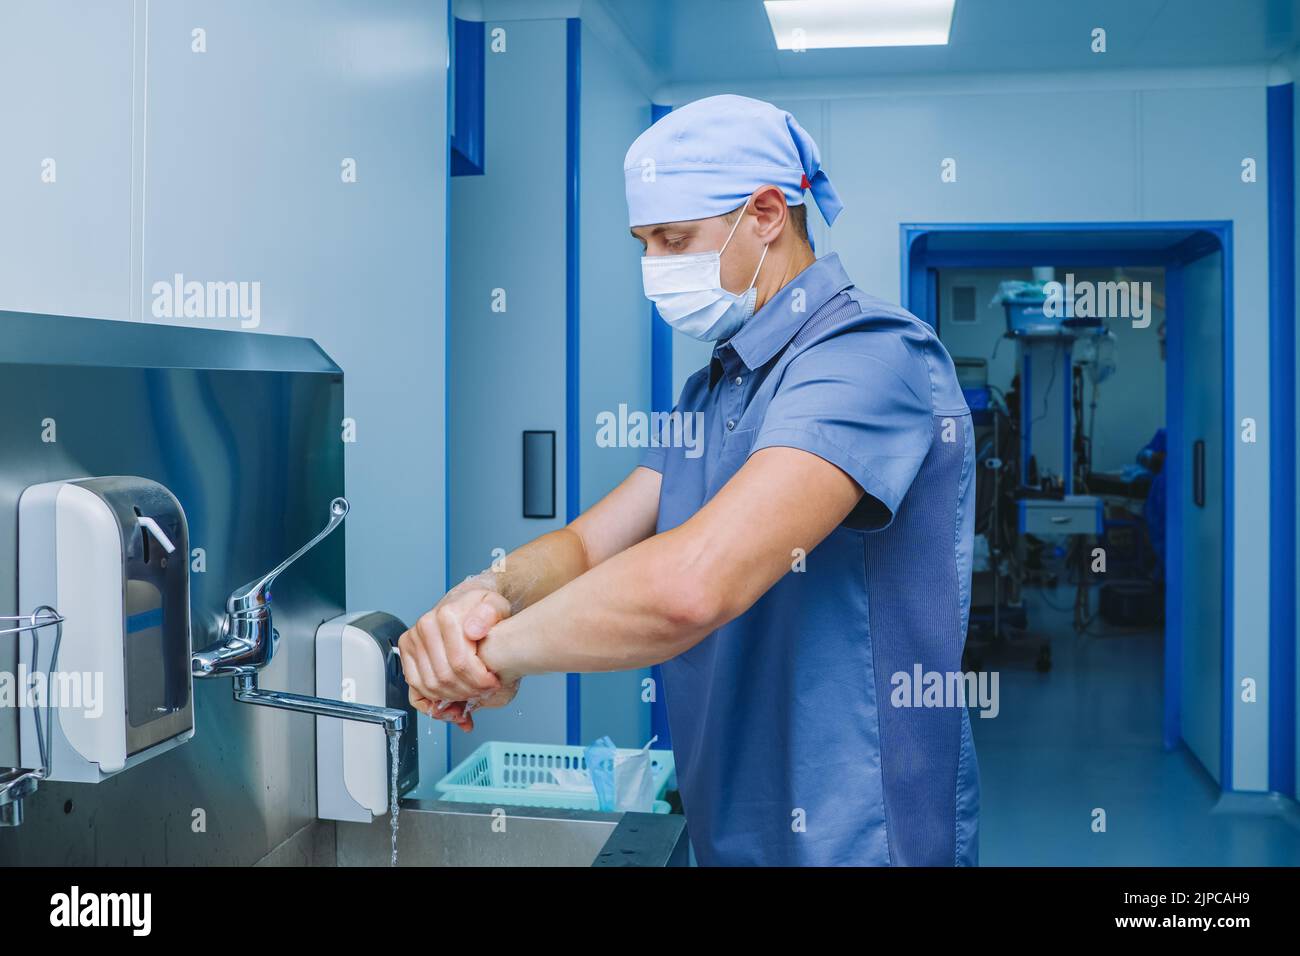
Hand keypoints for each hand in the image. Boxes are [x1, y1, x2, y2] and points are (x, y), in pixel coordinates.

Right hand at [399, 588, 510, 731]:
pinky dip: (433, 705)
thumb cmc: (481, 608)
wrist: (466, 604)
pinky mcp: (406, 655)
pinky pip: (415, 690)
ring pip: (429, 687)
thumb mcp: (495, 605)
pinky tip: (451, 708)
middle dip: (468, 692)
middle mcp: (424, 628)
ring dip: (452, 700)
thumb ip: (490, 614)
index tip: (492, 683)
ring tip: (470, 699)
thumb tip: (473, 630)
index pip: (460, 662)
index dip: (479, 680)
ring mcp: (412, 642)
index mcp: (445, 616)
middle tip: (484, 693)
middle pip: (444, 677)